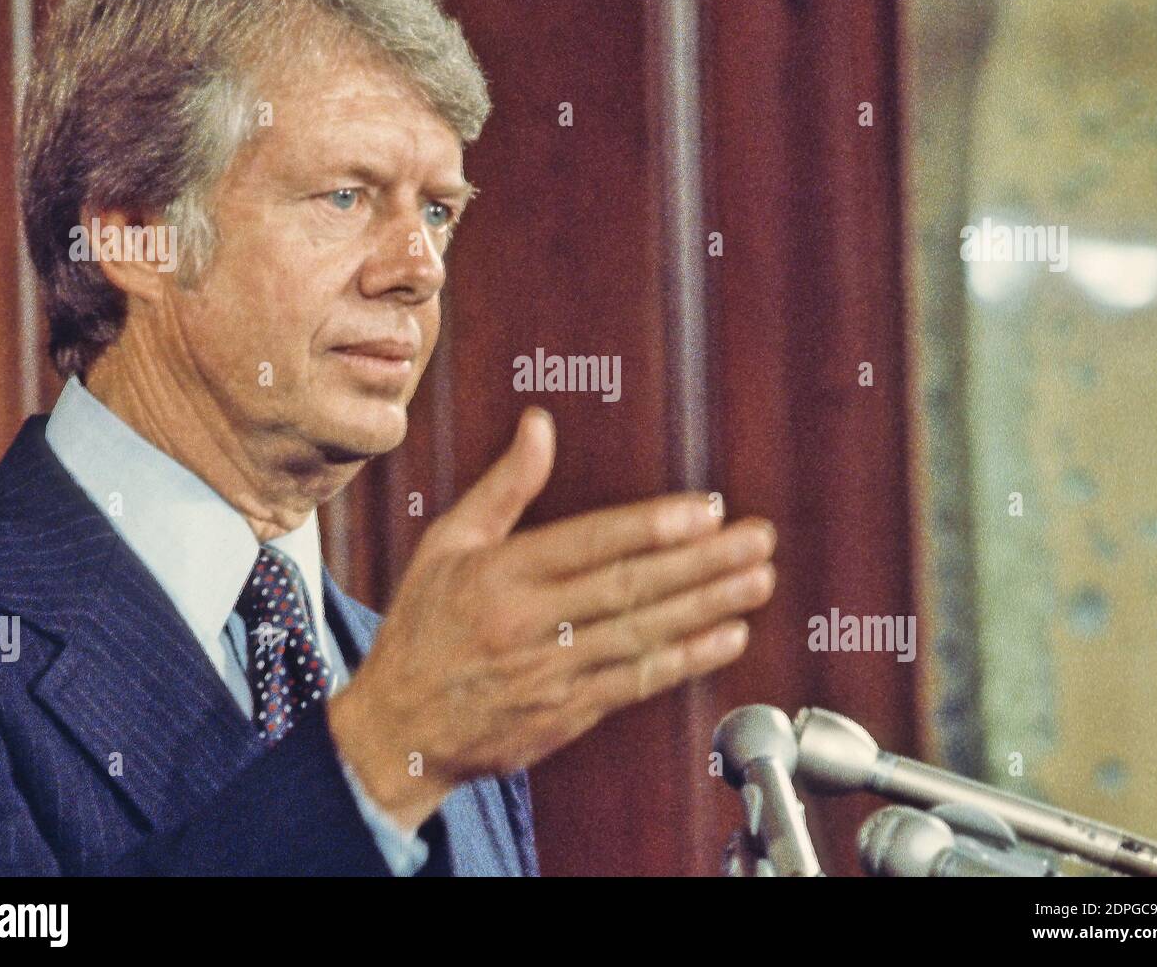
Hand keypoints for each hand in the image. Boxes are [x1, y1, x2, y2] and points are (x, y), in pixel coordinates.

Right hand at [328, 407, 776, 831]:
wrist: (399, 733)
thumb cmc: (422, 628)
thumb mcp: (447, 544)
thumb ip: (504, 486)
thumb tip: (539, 423)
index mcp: (499, 576)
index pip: (589, 544)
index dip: (652, 527)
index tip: (707, 509)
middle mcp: (529, 625)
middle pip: (630, 589)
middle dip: (701, 563)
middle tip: (757, 540)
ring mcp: (552, 674)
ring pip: (642, 635)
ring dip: (707, 607)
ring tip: (757, 579)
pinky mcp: (568, 714)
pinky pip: (636, 683)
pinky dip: (685, 660)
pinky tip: (727, 636)